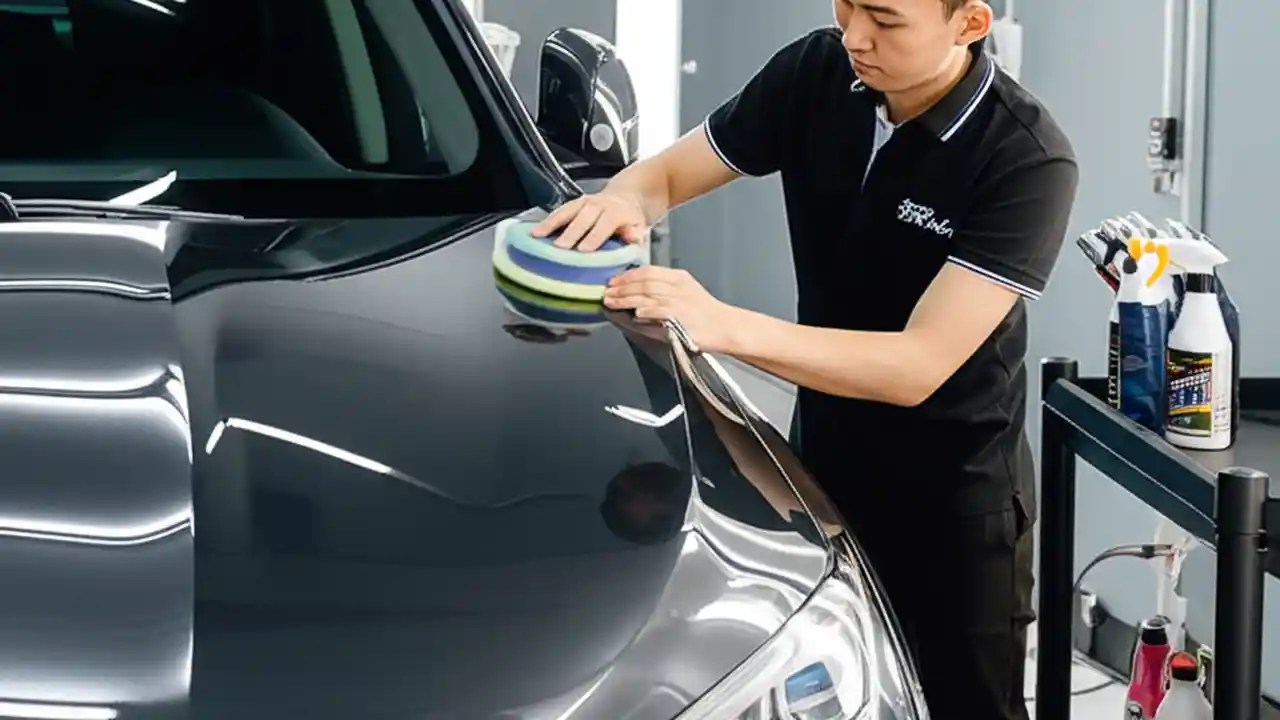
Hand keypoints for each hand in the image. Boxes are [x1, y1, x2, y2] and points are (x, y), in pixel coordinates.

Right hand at [530, 191, 648, 251]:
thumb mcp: (639, 226)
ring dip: (551, 223)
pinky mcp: (573, 203)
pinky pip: (559, 211)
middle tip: (559, 247)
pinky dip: (546, 220)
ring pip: (567, 211)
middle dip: (570, 232)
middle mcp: (598, 204)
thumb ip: (634, 233)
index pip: (605, 224)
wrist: (625, 198)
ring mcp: (584, 202)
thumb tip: (633, 238)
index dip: (594, 236)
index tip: (583, 250)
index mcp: (616, 212)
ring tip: (537, 235)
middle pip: (583, 217)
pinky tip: (534, 231)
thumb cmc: (630, 220)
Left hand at [603, 266, 737, 353]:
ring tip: (612, 301)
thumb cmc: (704, 313)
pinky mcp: (681, 317)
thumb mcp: (685, 292)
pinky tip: (634, 312)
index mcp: (678, 277)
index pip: (648, 271)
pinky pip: (659, 310)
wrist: (725, 327)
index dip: (627, 276)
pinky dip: (646, 310)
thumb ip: (663, 291)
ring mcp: (679, 301)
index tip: (613, 281)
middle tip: (607, 293)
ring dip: (626, 298)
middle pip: (644, 281)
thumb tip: (636, 297)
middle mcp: (678, 286)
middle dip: (622, 287)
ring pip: (647, 294)